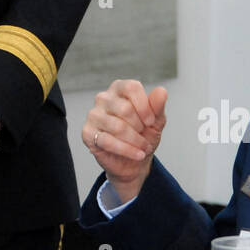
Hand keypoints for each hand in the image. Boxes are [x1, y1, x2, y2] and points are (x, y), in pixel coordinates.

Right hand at [82, 79, 166, 204]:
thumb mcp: (155, 121)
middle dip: (140, 126)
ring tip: (143, 147)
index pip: (131, 87)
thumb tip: (161, 91)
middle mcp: (103, 98)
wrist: (134, 161)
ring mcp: (93, 115)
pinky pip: (108, 141)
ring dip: (136, 140)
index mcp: (119, 88)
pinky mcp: (88, 133)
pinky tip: (137, 154)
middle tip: (144, 134)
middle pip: (125, 109)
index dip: (145, 106)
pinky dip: (127, 150)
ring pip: (118, 127)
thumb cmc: (143, 135)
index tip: (151, 121)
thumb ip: (157, 106)